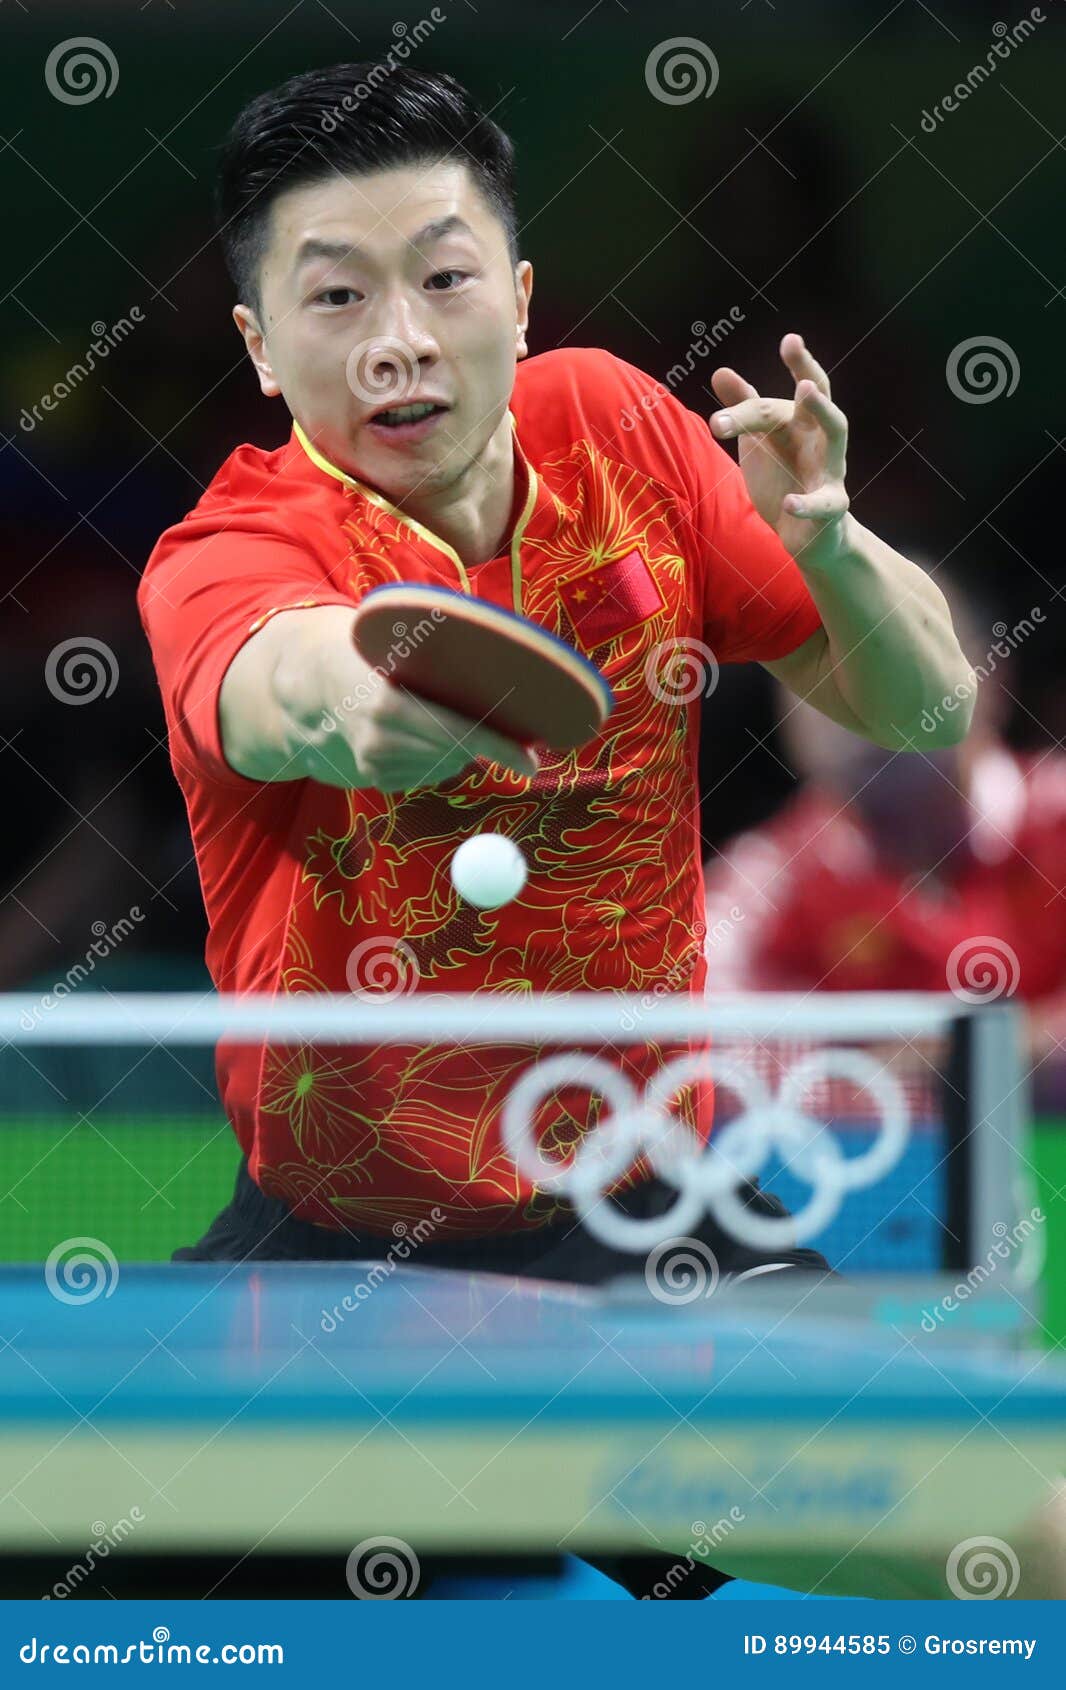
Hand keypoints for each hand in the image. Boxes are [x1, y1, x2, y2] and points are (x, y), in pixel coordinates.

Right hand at [341, 653, 538, 792]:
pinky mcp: (376, 779)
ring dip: (458, 752)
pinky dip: (438, 760)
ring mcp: (375, 764)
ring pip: (446, 768)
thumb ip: (445, 670)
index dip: (499, 748)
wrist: (322, 684)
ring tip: (438, 722)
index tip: (531, 764)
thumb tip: (508, 691)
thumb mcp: (404, 653)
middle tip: (500, 734)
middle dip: (484, 746)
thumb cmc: (377, 659)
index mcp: (389, 705)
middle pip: (457, 754)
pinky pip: (429, 776)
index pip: (459, 733)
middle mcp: (379, 740)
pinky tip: (421, 738)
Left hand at [710, 333, 849, 568]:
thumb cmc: (783, 479)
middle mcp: (821, 440)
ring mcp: (830, 472)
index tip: (791, 339)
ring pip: (837, 437)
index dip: (800, 362)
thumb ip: (744, 408)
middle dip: (814, 384)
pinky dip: (806, 503)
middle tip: (802, 375)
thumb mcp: (760, 441)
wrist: (808, 536)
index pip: (803, 387)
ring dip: (825, 413)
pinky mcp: (831, 509)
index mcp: (803, 423)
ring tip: (805, 393)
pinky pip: (824, 503)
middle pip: (822, 405)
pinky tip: (789, 503)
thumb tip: (721, 371)